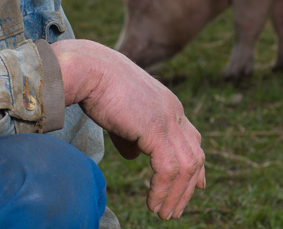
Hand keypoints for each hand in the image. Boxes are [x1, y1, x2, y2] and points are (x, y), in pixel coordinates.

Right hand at [51, 39, 205, 219]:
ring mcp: (167, 119)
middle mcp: (173, 111)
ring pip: (186, 167)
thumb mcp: (121, 113)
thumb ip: (131, 135)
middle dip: (188, 187)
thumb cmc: (97, 86)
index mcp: (168, 104)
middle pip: (195, 155)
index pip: (192, 139)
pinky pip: (168, 169)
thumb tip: (134, 155)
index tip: (195, 186)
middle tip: (175, 209)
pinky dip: (163, 190)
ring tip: (163, 213)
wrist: (87, 69)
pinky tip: (152, 203)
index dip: (195, 165)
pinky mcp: (155, 130)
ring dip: (176, 195)